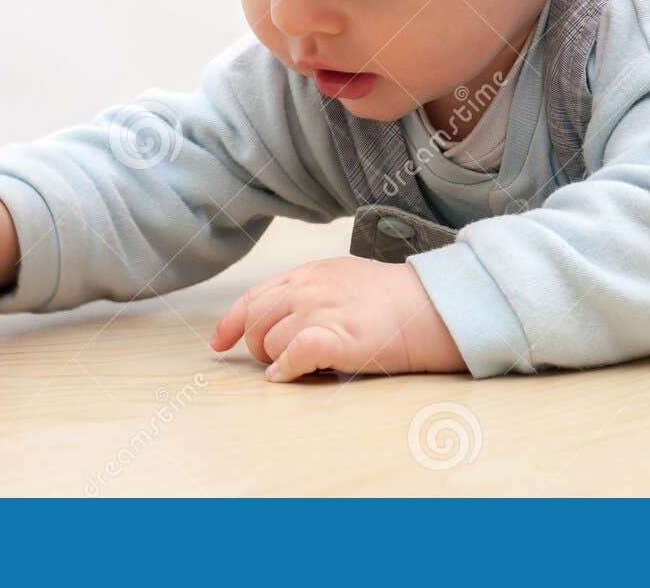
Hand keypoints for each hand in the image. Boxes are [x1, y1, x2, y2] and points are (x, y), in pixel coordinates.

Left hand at [210, 257, 466, 381]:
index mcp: (310, 273)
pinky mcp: (331, 339)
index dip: (231, 321)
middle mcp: (308, 288)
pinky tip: (290, 375)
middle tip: (277, 359)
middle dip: (257, 345)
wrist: (429, 308)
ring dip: (278, 360)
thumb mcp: (346, 278)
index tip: (219, 341)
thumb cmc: (395, 300)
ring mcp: (318, 312)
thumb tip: (286, 315)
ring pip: (269, 342)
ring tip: (308, 364)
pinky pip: (289, 359)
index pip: (255, 295)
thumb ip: (312, 289)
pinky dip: (284, 371)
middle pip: (255, 320)